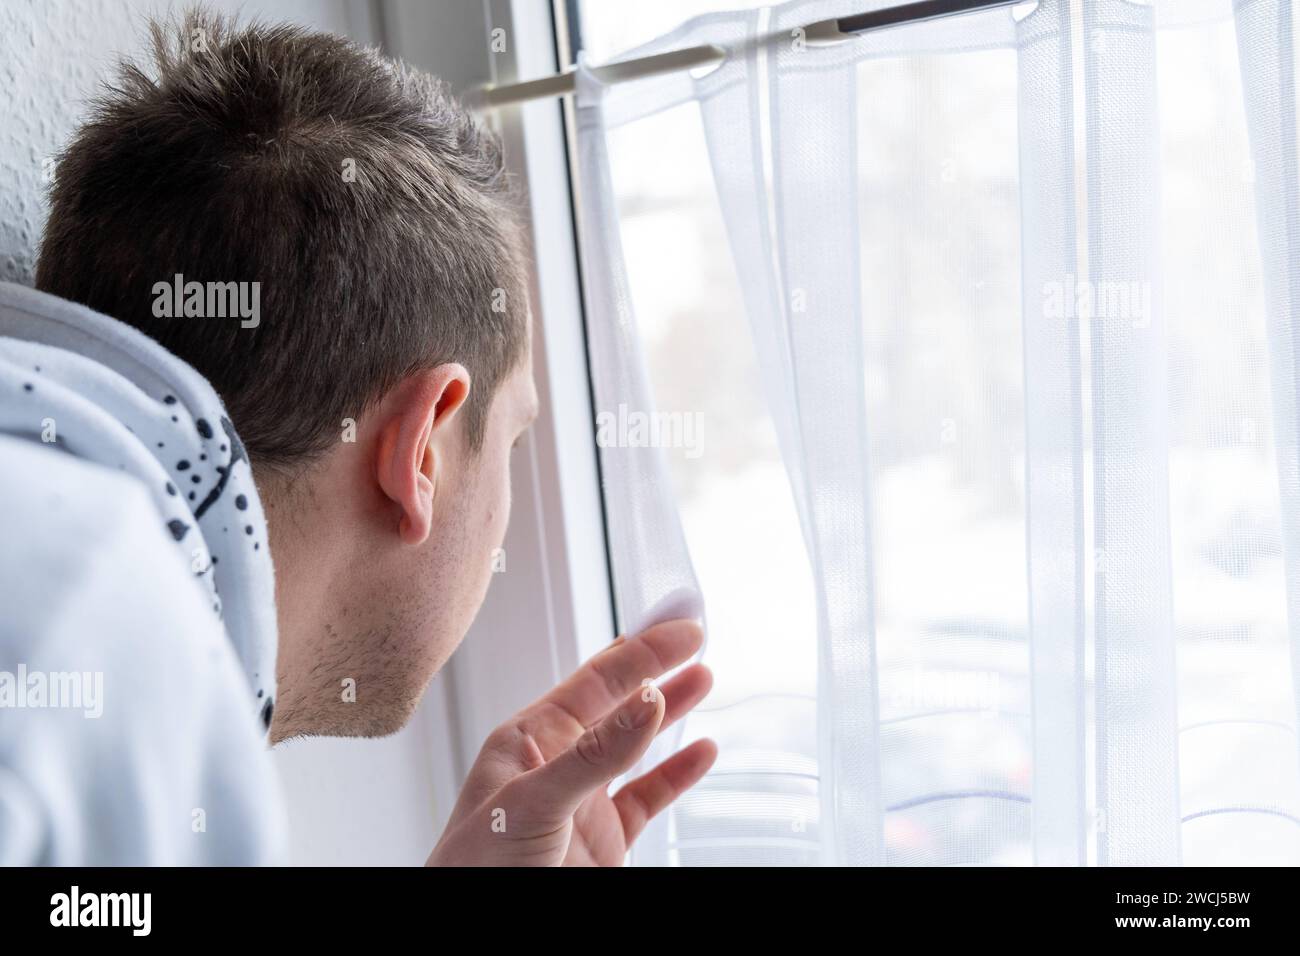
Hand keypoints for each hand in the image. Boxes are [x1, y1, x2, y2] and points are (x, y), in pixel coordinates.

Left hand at [426, 619, 715, 865]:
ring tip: (705, 677)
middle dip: (657, 666)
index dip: (642, 650)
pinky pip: (648, 797)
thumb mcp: (532, 801)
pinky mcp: (604, 842)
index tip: (683, 626)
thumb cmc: (476, 869)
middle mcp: (556, 764)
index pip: (596, 681)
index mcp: (528, 740)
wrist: (477, 933)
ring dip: (671, 710)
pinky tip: (702, 752)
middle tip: (697, 635)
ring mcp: (582, 803)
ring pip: (637, 744)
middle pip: (618, 701)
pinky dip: (677, 774)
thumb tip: (648, 699)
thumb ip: (594, 753)